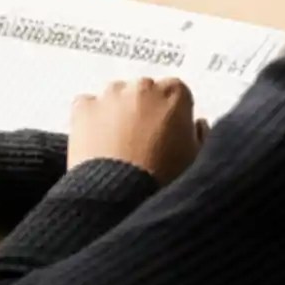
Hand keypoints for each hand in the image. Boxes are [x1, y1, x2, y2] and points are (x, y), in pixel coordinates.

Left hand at [68, 78, 209, 185]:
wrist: (122, 197)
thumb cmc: (165, 180)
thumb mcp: (197, 160)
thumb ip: (201, 135)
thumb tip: (197, 125)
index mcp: (175, 93)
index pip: (176, 94)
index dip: (172, 116)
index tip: (168, 134)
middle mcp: (142, 87)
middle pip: (144, 92)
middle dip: (144, 111)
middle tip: (142, 143)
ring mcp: (110, 95)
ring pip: (114, 97)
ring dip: (117, 112)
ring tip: (117, 147)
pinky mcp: (82, 108)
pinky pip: (86, 105)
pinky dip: (90, 118)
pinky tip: (96, 142)